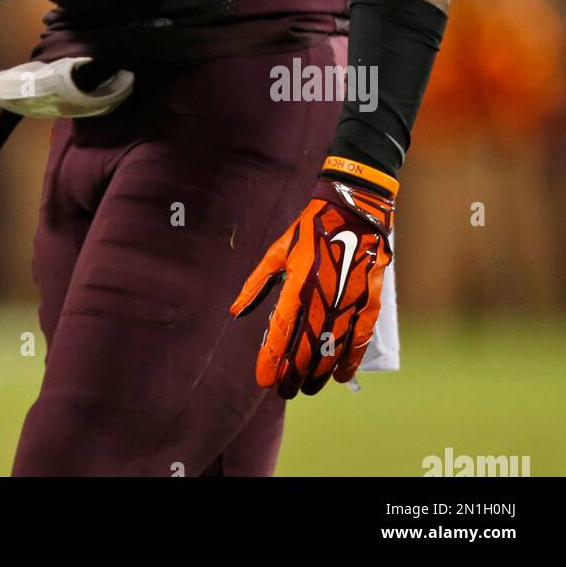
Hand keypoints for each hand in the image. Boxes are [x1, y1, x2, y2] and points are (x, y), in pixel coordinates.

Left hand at [229, 170, 395, 397]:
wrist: (352, 210)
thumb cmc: (309, 231)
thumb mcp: (277, 253)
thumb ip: (256, 284)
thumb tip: (235, 312)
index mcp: (297, 284)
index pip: (280, 332)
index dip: (271, 359)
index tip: (263, 379)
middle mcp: (323, 298)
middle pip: (306, 348)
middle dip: (294, 374)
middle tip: (285, 392)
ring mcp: (348, 301)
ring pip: (333, 348)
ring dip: (320, 372)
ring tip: (308, 389)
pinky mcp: (368, 301)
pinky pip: (359, 338)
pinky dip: (351, 359)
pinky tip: (342, 376)